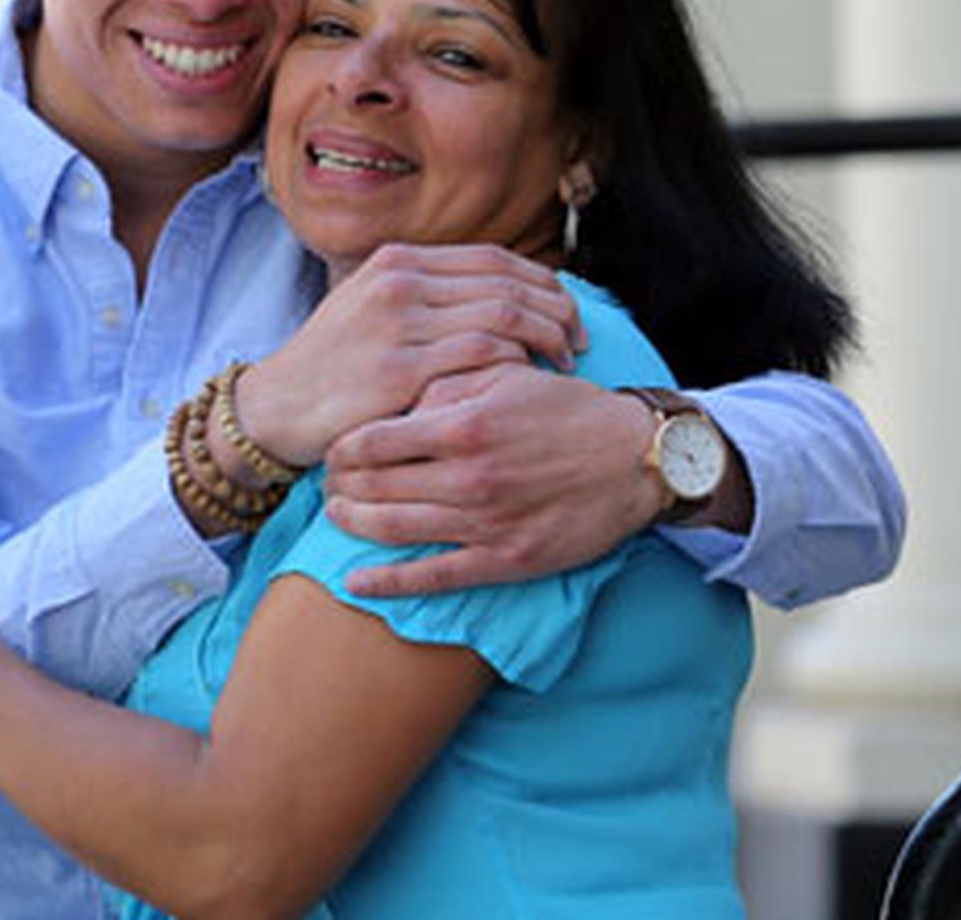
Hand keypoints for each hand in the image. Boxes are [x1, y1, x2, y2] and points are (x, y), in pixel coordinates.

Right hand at [234, 244, 584, 466]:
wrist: (277, 407)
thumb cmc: (332, 368)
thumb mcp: (370, 309)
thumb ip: (425, 296)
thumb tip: (495, 297)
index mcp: (397, 261)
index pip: (492, 258)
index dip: (540, 282)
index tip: (565, 309)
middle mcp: (400, 281)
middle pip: (507, 281)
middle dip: (556, 308)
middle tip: (579, 338)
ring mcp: (399, 322)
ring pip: (504, 313)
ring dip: (547, 335)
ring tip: (565, 359)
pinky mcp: (400, 367)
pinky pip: (482, 352)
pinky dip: (517, 360)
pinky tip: (529, 378)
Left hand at [318, 363, 663, 595]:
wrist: (636, 459)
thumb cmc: (567, 410)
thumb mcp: (505, 375)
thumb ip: (445, 384)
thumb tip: (395, 403)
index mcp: (464, 425)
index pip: (372, 441)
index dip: (340, 448)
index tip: (331, 449)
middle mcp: (469, 477)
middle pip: (374, 488)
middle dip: (339, 486)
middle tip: (325, 483)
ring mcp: (486, 523)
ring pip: (395, 530)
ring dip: (353, 526)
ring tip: (335, 515)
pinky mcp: (505, 561)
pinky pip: (435, 577)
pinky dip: (389, 583)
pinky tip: (356, 584)